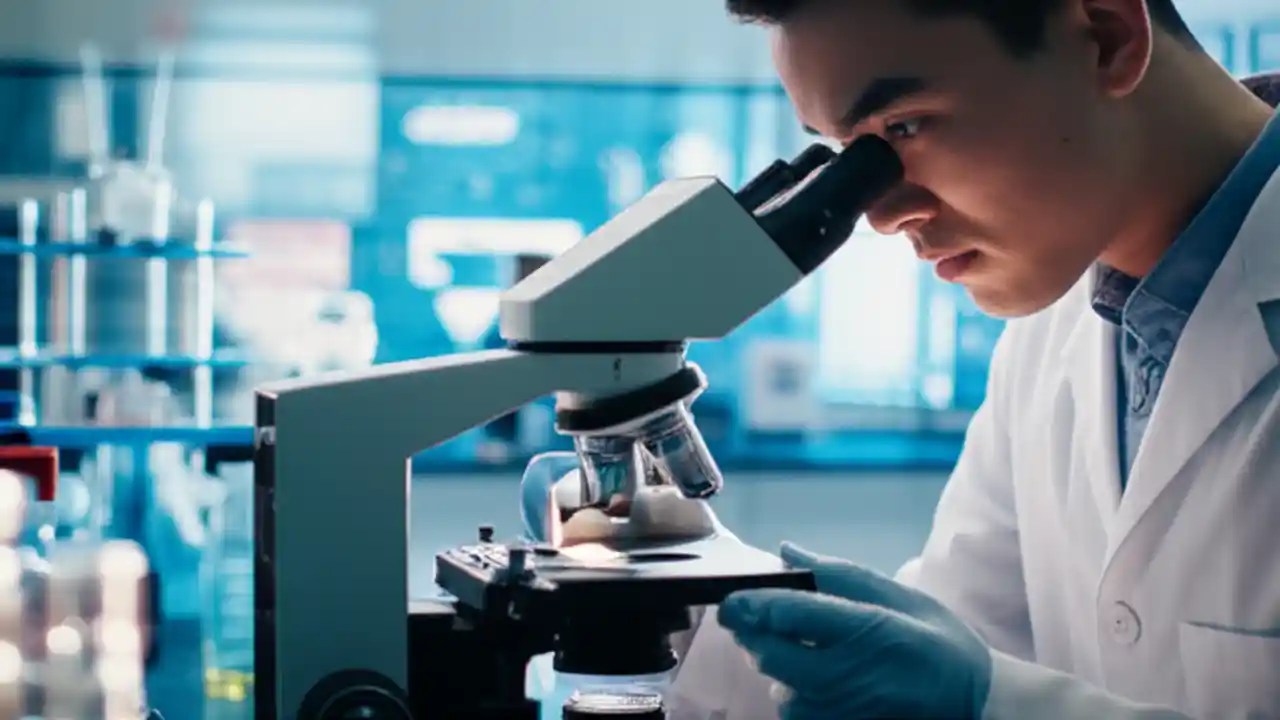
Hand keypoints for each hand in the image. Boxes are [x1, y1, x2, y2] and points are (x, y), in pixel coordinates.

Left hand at [717, 542, 992, 719]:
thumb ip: (837, 574)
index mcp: (865, 629)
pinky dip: (795, 696)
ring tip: (804, 654)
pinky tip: (819, 683)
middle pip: (768, 654)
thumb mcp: (899, 597)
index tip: (734, 598)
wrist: (978, 708)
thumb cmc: (940, 646)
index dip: (750, 604)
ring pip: (777, 689)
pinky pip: (796, 715)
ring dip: (776, 668)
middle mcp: (847, 674)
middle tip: (758, 620)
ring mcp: (841, 711)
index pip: (786, 613)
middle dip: (753, 634)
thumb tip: (785, 552)